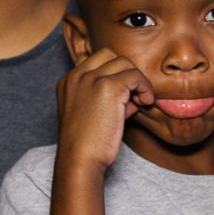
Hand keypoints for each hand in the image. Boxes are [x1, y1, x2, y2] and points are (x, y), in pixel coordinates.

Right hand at [56, 48, 154, 170]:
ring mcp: (91, 79)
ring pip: (125, 63)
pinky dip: (145, 87)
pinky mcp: (108, 87)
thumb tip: (134, 93)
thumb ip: (108, 98)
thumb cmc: (87, 144)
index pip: (97, 61)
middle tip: (134, 96)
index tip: (124, 96)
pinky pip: (135, 76)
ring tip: (140, 101)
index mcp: (68, 81)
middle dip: (126, 72)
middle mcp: (76, 75)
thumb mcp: (91, 114)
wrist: (80, 159)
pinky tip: (145, 103)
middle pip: (110, 55)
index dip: (115, 74)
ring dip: (137, 80)